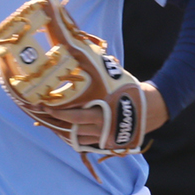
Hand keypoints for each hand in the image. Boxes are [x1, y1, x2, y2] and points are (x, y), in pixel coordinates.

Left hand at [39, 83, 169, 145]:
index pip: (74, 115)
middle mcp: (103, 127)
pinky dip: (73, 137)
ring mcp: (104, 138)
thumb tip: (78, 50)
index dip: (57, 112)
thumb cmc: (130, 90)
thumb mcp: (114, 78)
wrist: (152, 109)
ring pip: (76, 138)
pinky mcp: (107, 144)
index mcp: (104, 110)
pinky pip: (85, 143)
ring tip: (49, 121)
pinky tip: (64, 129)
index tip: (44, 105)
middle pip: (72, 128)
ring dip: (62, 131)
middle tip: (42, 113)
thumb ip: (97, 72)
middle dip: (55, 121)